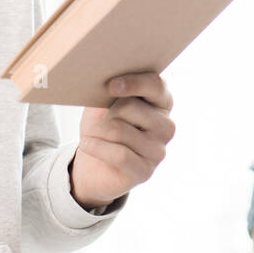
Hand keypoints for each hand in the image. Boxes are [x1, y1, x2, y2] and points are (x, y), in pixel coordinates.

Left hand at [71, 73, 174, 209]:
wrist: (92, 163)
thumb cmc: (102, 125)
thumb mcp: (105, 101)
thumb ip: (113, 88)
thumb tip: (109, 81)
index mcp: (162, 102)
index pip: (156, 85)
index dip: (133, 83)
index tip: (110, 86)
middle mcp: (166, 126)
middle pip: (130, 107)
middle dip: (104, 113)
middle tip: (96, 120)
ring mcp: (158, 151)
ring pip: (119, 131)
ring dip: (96, 131)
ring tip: (91, 133)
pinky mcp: (145, 171)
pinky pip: (118, 154)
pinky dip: (95, 147)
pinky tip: (87, 144)